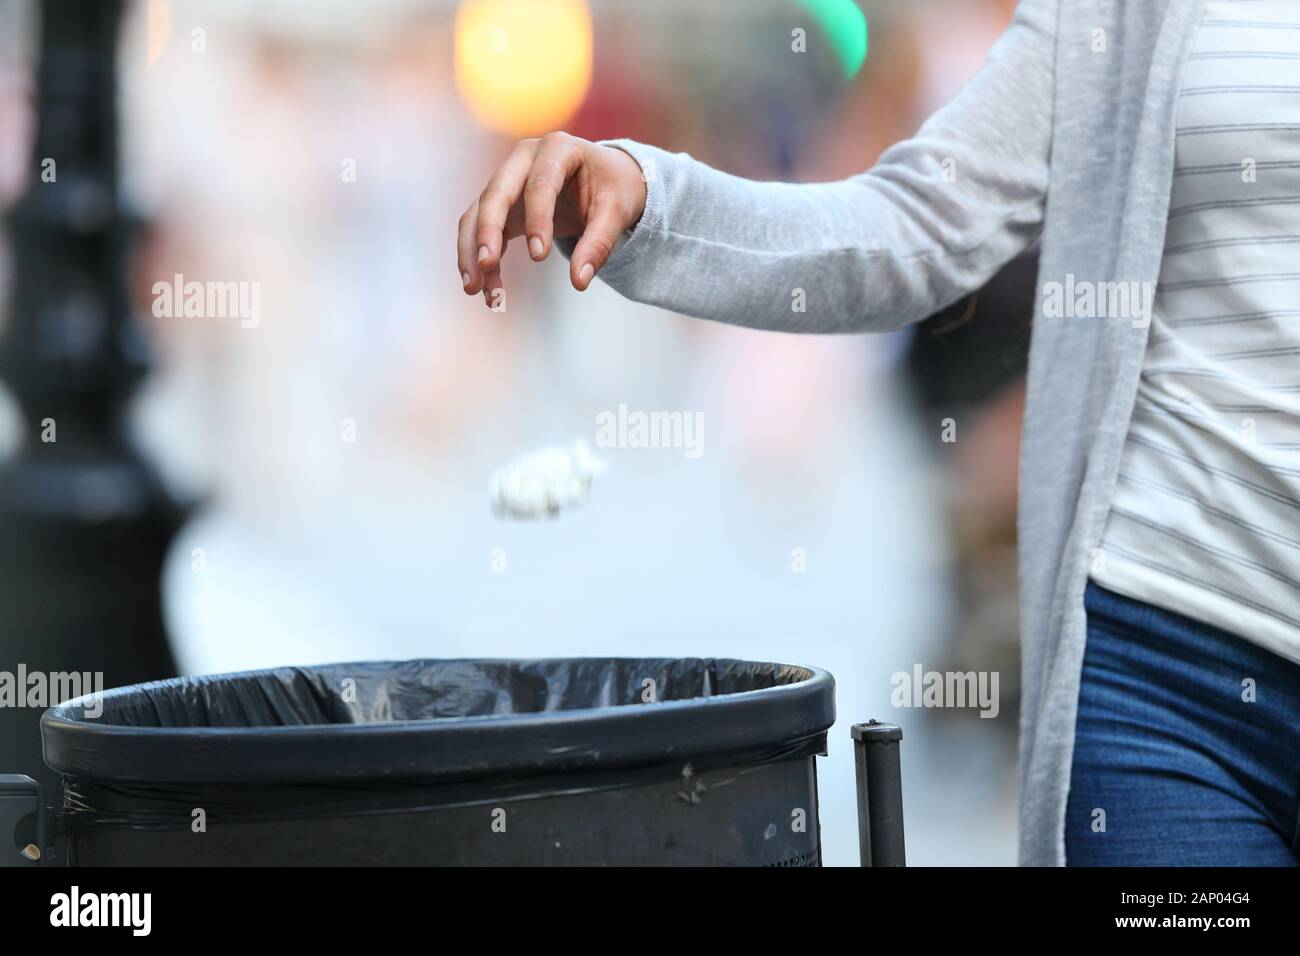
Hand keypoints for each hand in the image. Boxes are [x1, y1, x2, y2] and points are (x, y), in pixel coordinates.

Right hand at [458, 132, 646, 304]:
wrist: (605, 178)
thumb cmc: (613, 188)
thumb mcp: (617, 212)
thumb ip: (599, 244)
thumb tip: (579, 282)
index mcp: (558, 148)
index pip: (541, 183)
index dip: (537, 219)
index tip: (540, 257)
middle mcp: (525, 157)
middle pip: (496, 193)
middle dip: (487, 231)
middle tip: (486, 265)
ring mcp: (508, 178)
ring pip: (478, 212)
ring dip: (472, 251)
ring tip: (475, 289)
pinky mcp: (501, 202)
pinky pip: (480, 229)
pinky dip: (478, 257)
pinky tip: (482, 288)